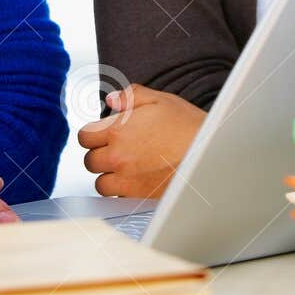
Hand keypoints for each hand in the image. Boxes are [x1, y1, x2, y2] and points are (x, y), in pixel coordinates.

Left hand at [77, 84, 205, 198]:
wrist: (210, 153)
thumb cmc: (187, 126)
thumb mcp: (159, 100)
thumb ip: (130, 96)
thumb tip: (111, 100)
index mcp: (118, 130)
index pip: (84, 137)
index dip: (92, 135)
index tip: (101, 135)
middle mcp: (118, 157)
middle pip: (89, 161)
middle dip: (99, 155)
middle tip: (114, 150)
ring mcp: (128, 179)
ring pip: (100, 183)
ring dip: (108, 176)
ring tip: (123, 167)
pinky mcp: (140, 196)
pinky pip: (119, 198)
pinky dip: (123, 191)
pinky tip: (137, 179)